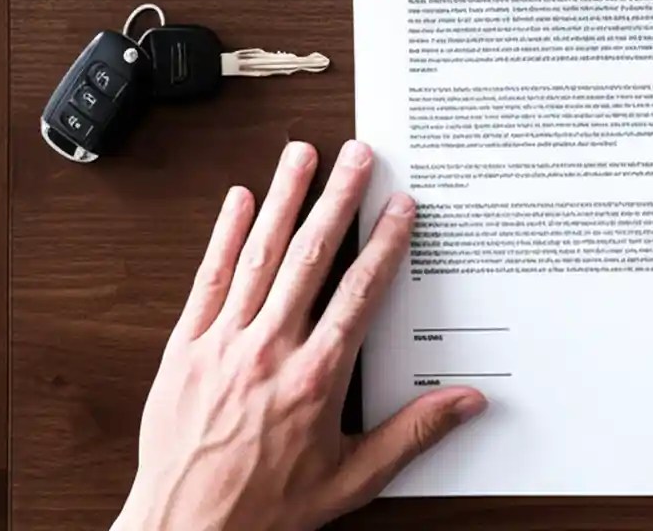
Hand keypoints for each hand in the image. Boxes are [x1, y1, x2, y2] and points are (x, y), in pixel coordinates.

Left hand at [113, 141, 486, 530]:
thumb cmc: (267, 506)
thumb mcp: (353, 479)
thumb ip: (413, 433)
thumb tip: (467, 402)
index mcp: (316, 378)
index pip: (359, 293)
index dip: (384, 244)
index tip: (399, 208)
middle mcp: (270, 350)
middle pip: (310, 257)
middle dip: (337, 199)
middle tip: (356, 156)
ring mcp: (223, 344)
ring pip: (259, 256)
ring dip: (283, 200)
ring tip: (300, 156)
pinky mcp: (185, 348)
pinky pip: (208, 281)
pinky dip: (224, 238)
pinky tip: (237, 202)